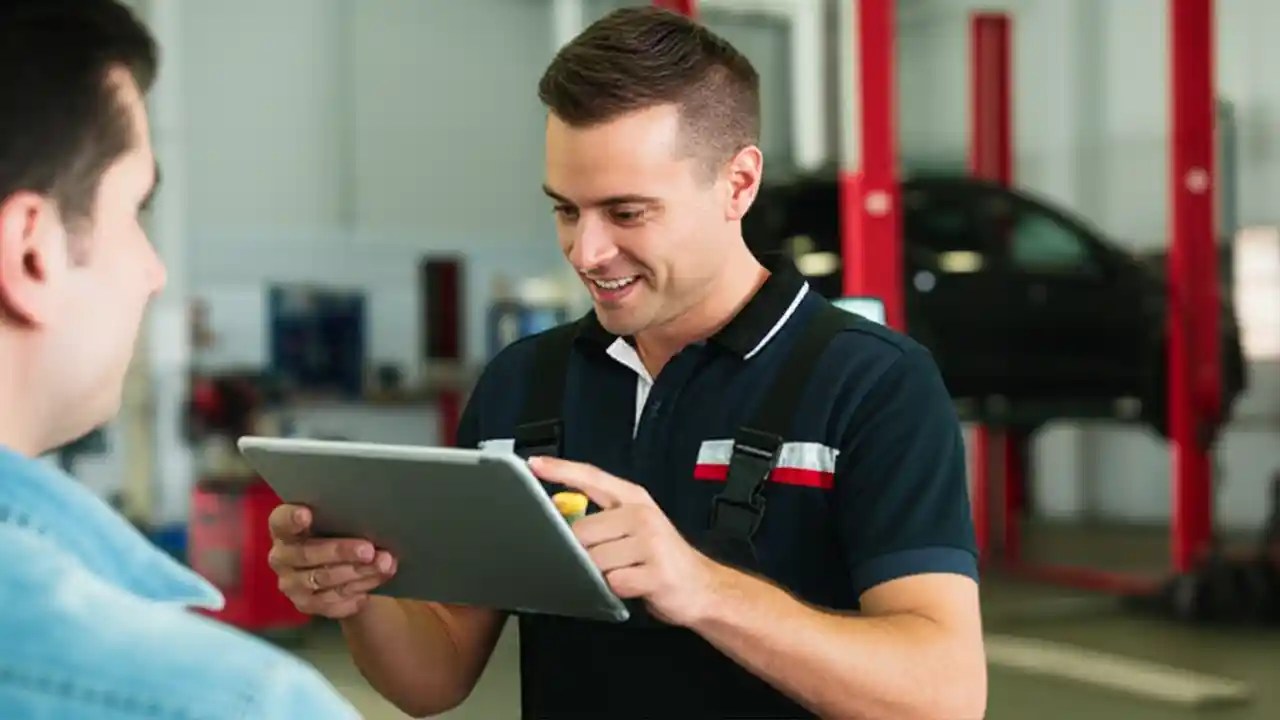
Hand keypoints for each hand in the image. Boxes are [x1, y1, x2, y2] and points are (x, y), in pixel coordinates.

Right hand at [267, 503, 396, 618]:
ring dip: (357, 573)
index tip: (306, 514)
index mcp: (283, 529)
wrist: (334, 568)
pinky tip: (373, 585)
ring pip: (323, 579)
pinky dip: (355, 594)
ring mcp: (291, 584)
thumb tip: (376, 523)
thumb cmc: (335, 534)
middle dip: (341, 552)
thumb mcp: (335, 522)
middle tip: (369, 551)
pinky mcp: (305, 605)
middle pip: (307, 554)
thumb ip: (344, 520)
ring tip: (383, 565)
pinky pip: (331, 602)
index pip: (281, 522)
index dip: (292, 519)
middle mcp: (281, 557)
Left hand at [528, 456, 724, 626]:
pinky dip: (616, 590)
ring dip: (601, 574)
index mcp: (635, 499)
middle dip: (584, 552)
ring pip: (595, 560)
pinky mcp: (655, 572)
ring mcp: (650, 542)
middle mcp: (642, 515)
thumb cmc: (660, 559)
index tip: (534, 464)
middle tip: (608, 561)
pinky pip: (613, 583)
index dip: (561, 469)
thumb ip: (601, 519)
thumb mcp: (635, 528)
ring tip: (625, 573)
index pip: (592, 476)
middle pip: (583, 531)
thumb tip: (558, 513)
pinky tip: (634, 587)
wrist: (703, 588)